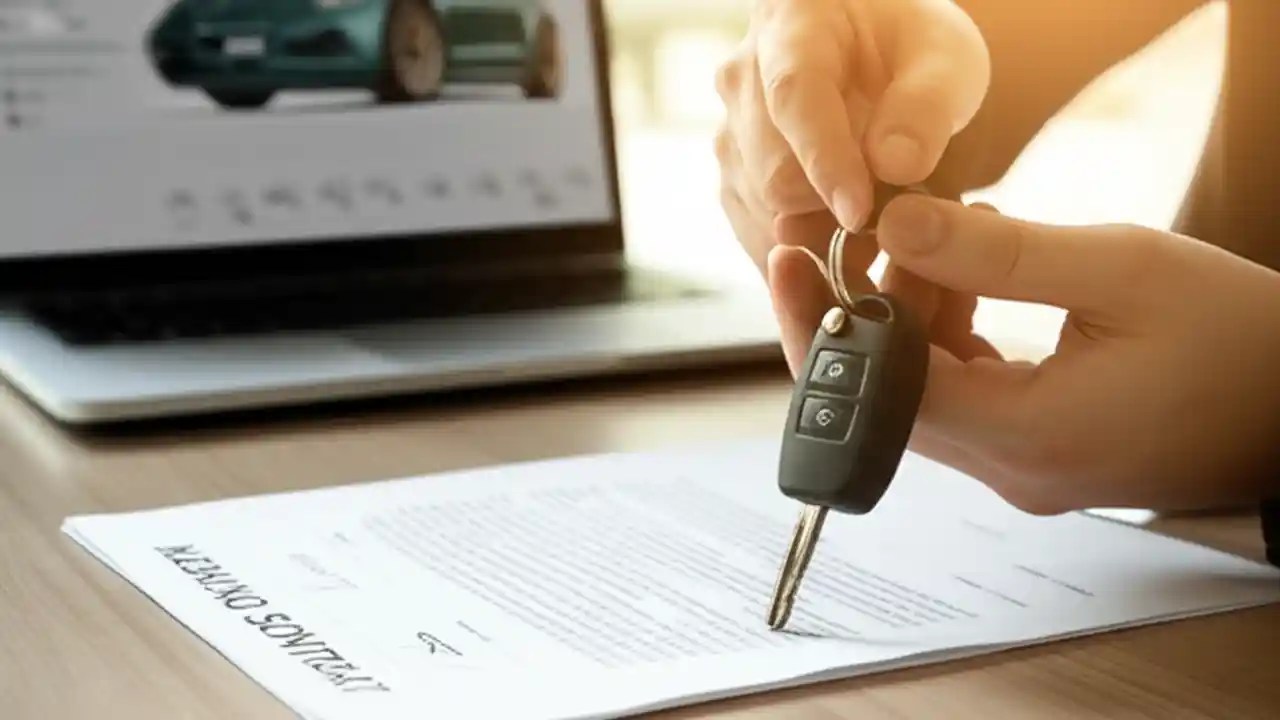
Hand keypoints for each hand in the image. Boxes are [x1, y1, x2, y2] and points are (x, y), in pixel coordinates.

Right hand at [713, 0, 992, 358]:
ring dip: (824, 235)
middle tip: (898, 221)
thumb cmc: (910, 50)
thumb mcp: (945, 58)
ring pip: (763, 210)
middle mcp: (743, 75)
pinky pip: (758, 234)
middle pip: (773, 171)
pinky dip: (804, 251)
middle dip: (835, 211)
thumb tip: (895, 164)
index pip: (795, 97)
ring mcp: (731, 130)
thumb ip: (927, 105)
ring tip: (880, 222)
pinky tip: (848, 239)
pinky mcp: (734, 177)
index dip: (825, 161)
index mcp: (791, 23)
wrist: (877, 61)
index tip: (859, 212)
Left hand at [768, 194, 1279, 513]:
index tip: (791, 260)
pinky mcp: (1039, 454)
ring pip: (925, 394)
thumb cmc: (1243, 342)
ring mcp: (1025, 470)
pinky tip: (967, 282)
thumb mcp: (1123, 270)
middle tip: (853, 239)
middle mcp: (1015, 471)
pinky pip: (963, 398)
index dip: (824, 321)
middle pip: (890, 399)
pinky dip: (948, 340)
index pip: (883, 392)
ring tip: (937, 243)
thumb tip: (898, 226)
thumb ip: (999, 254)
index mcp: (1030, 437)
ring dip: (910, 320)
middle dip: (861, 313)